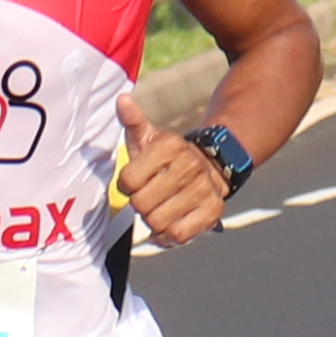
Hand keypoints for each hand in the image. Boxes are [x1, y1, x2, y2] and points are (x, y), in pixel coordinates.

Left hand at [119, 120, 231, 243]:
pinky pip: (179, 235)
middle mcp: (190, 165)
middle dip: (140, 204)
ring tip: (161, 208)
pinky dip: (168, 236)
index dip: (127, 185)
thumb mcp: (149, 138)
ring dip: (154, 220)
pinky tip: (169, 224)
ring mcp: (204, 189)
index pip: (128, 180)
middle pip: (141, 204)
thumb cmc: (167, 157)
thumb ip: (133, 122)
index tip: (135, 181)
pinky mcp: (213, 211)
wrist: (210, 167)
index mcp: (171, 145)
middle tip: (149, 196)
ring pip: (157, 222)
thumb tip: (122, 100)